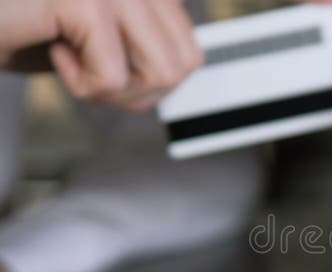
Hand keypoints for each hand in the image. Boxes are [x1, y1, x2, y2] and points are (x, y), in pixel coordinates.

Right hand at [0, 0, 203, 110]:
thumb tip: (183, 66)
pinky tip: (54, 50)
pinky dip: (80, 84)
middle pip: (184, 65)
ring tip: (74, 58)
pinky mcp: (85, 2)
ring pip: (161, 73)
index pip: (191, 53)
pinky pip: (112, 77)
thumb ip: (147, 40)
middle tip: (90, 68)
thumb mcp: (102, 35)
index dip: (151, 80)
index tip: (108, 64)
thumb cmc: (26, 27)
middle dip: (136, 89)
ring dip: (112, 89)